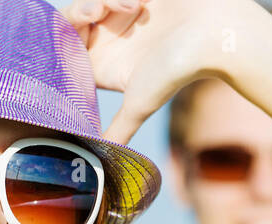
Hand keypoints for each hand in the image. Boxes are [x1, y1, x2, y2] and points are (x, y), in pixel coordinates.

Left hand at [62, 0, 250, 143]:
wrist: (213, 33)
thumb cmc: (177, 71)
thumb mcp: (139, 105)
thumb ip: (118, 132)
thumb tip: (98, 160)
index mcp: (103, 66)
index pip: (64, 52)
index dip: (59, 44)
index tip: (68, 41)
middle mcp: (109, 41)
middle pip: (71, 20)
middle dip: (79, 12)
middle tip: (95, 14)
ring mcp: (121, 14)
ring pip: (89, 0)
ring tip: (133, 5)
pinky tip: (140, 0)